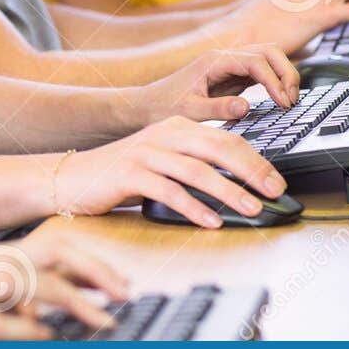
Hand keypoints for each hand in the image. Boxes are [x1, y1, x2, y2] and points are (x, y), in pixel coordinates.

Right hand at [0, 233, 131, 339]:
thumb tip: (32, 319)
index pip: (16, 253)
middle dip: (82, 270)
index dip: (67, 263)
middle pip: (28, 257)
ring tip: (101, 317)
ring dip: (69, 300)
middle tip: (122, 290)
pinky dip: (31, 330)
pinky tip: (51, 337)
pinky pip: (1, 325)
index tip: (104, 280)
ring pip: (21, 284)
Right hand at [56, 117, 286, 227]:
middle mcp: (163, 135)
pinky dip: (194, 208)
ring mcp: (145, 153)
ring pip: (197, 170)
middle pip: (218, 148)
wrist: (72, 177)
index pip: (227, 139)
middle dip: (251, 172)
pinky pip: (169, 191)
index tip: (277, 182)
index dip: (257, 160)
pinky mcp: (129, 174)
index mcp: (176, 127)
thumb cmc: (121, 175)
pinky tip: (211, 221)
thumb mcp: (162, 161)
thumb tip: (239, 184)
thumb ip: (194, 164)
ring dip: (228, 191)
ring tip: (251, 209)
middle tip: (274, 193)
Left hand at [138, 45, 300, 124]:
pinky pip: (261, 72)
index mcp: (214, 61)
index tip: (283, 102)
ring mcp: (229, 66)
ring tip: (289, 100)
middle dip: (285, 72)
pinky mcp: (233, 77)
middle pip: (268, 51)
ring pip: (268, 58)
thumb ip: (217, 109)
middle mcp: (224, 58)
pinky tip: (279, 100)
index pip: (255, 61)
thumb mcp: (189, 112)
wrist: (147, 105)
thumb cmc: (163, 107)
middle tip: (291, 100)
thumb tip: (246, 106)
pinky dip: (275, 82)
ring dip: (283, 75)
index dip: (273, 80)